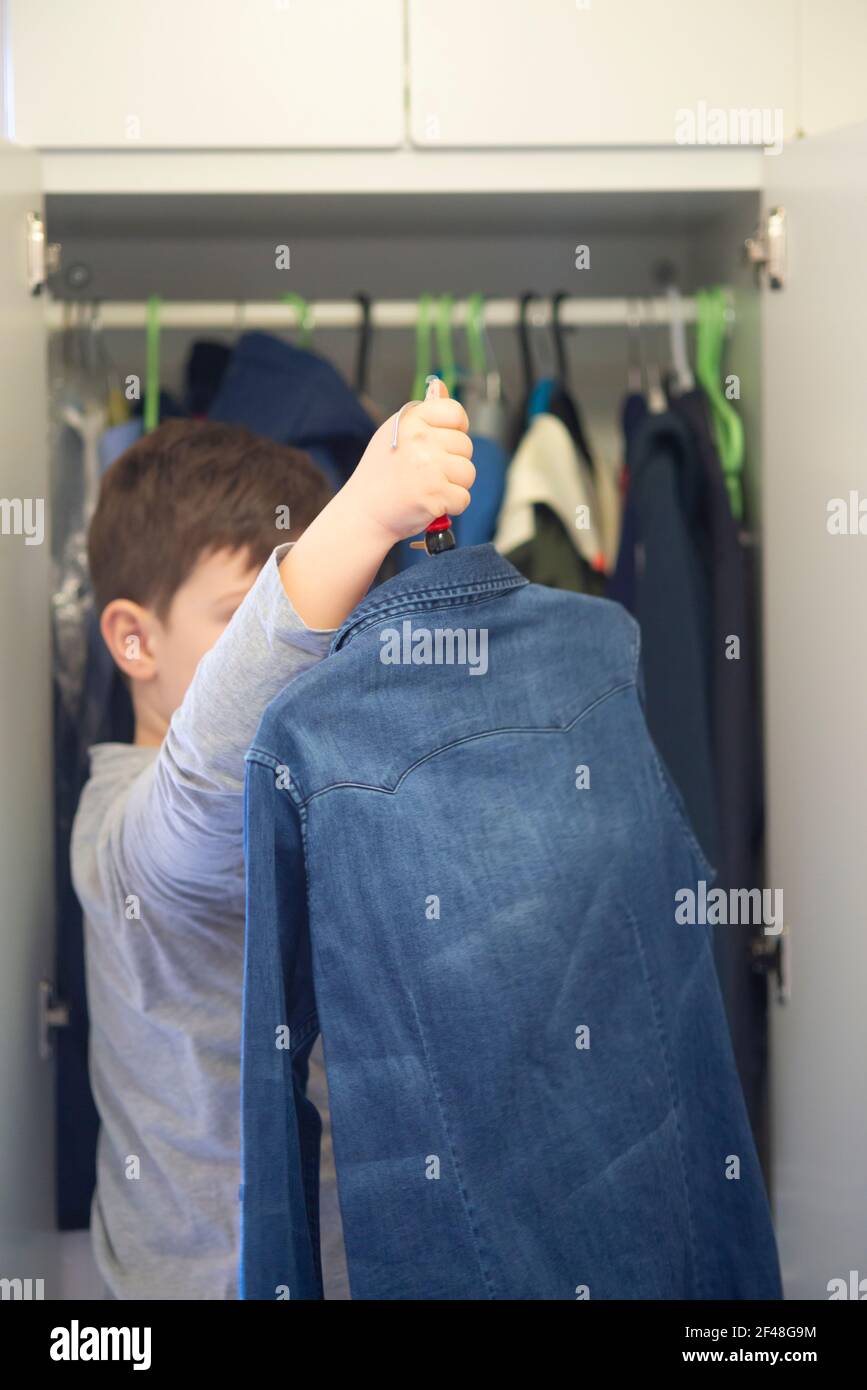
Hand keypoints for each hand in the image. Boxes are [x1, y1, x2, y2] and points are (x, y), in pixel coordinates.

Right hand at [342, 378, 474, 544]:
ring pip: (468, 473)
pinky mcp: (435, 495)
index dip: (457, 429)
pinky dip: (451, 506)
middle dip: (453, 463)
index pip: (455, 412)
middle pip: (466, 446)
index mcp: (410, 421)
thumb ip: (422, 413)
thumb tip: (439, 385)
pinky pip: (463, 498)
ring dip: (455, 485)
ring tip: (430, 489)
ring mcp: (428, 468)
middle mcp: (420, 440)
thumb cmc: (380, 476)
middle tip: (427, 474)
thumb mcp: (395, 435)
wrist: (363, 514)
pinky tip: (431, 504)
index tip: (445, 444)